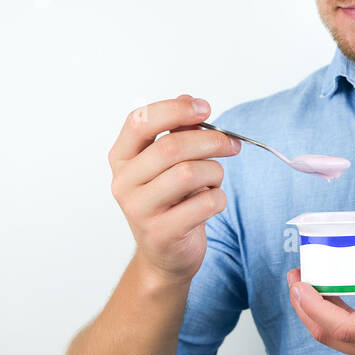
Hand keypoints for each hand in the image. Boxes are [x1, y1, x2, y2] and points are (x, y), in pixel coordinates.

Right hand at [107, 94, 240, 283]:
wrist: (166, 254)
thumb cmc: (171, 202)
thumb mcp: (170, 164)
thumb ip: (178, 131)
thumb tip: (190, 100)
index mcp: (122, 158)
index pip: (140, 121)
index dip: (174, 110)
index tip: (205, 108)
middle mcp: (124, 182)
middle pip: (171, 147)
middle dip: (210, 141)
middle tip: (232, 144)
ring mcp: (139, 209)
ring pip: (189, 174)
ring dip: (214, 173)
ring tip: (214, 180)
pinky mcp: (161, 232)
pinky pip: (204, 203)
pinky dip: (218, 198)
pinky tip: (212, 202)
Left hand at [286, 252, 354, 354]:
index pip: (342, 327)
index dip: (312, 305)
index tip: (298, 283)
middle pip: (329, 336)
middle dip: (304, 306)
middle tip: (295, 277)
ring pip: (340, 343)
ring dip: (321, 315)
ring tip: (315, 285)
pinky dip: (339, 325)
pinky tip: (343, 306)